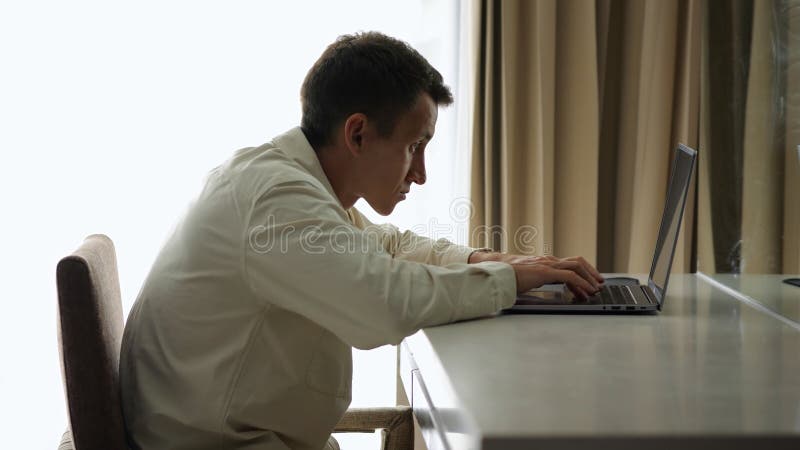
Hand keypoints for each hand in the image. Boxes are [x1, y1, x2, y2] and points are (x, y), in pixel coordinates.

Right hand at [469, 251, 603, 298]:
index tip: (589, 284)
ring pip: (577, 266)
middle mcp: (549, 261)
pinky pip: (569, 275)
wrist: (497, 272)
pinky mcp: (545, 271)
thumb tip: (543, 286)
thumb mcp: (529, 278)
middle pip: (577, 261)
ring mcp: (548, 264)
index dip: (583, 273)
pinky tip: (585, 291)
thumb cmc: (509, 277)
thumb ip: (538, 280)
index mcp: (546, 262)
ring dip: (589, 277)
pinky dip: (581, 283)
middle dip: (591, 272)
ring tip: (596, 288)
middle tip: (599, 283)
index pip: (569, 264)